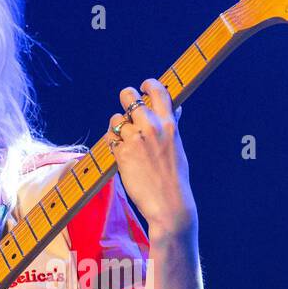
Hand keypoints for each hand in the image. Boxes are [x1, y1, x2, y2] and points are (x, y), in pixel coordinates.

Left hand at [107, 78, 196, 236]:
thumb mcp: (178, 147)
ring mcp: (135, 139)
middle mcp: (151, 127)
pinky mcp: (121, 153)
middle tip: (128, 111)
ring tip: (125, 140)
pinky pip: (110, 137)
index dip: (148, 84)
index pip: (157, 90)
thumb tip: (175, 108)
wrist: (168, 203)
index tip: (143, 87)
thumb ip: (173, 125)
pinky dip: (113, 142)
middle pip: (129, 96)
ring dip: (118, 126)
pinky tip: (121, 152)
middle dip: (126, 100)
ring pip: (116, 118)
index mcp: (169, 124)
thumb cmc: (175, 177)